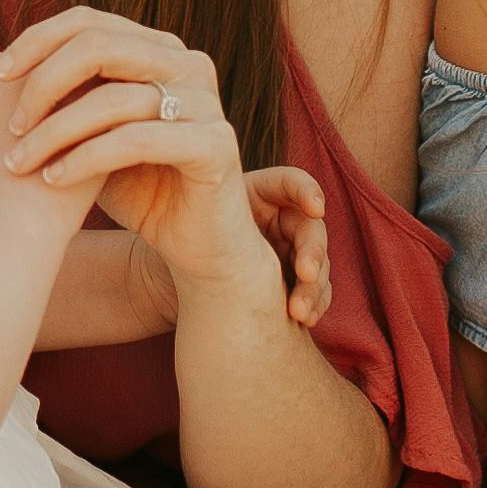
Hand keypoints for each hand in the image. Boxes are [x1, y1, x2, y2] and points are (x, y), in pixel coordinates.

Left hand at [0, 7, 256, 287]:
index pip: (88, 22)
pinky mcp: (215, 143)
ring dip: (57, 130)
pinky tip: (54, 180)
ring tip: (21, 162)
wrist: (193, 243)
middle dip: (44, 81)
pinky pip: (139, 140)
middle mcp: (186, 63)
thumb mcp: (79, 137)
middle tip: (10, 124)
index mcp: (156, 49)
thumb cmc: (135, 185)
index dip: (37, 41)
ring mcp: (207, 100)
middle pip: (101, 45)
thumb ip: (39, 97)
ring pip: (115, 97)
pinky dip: (88, 158)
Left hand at [133, 167, 332, 335]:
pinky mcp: (294, 280)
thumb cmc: (173, 237)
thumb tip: (198, 168)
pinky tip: (303, 318)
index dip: (308, 191)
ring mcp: (291, 250)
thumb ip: (197, 194)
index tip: (314, 207)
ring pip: (318, 263)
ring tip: (299, 311)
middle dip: (313, 252)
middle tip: (304, 273)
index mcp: (259, 192)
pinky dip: (314, 304)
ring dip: (314, 287)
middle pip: (311, 227)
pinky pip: (317, 290)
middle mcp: (280, 218)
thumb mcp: (184, 209)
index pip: (292, 182)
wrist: (168, 283)